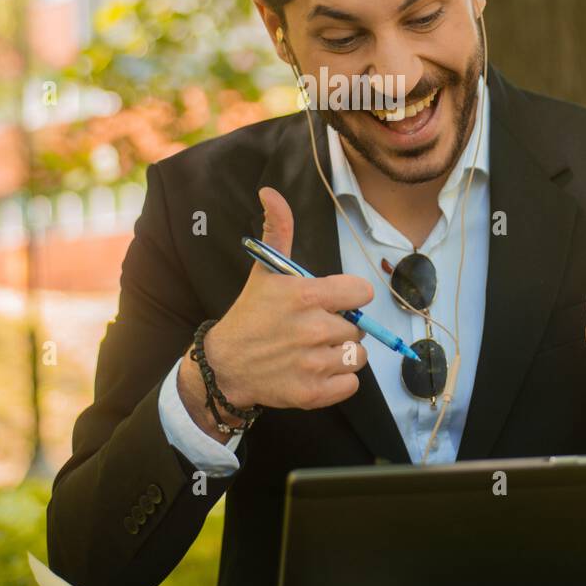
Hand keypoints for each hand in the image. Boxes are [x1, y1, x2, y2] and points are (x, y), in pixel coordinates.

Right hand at [188, 186, 372, 414]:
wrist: (225, 365)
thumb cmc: (250, 315)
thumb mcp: (264, 270)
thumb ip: (277, 230)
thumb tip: (270, 192)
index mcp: (307, 296)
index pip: (361, 293)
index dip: (350, 296)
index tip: (335, 301)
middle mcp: (314, 329)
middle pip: (357, 327)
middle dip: (340, 327)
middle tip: (313, 328)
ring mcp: (313, 363)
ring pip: (357, 357)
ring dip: (341, 355)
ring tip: (315, 350)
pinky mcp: (312, 393)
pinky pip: (350, 385)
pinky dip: (338, 382)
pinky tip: (316, 371)